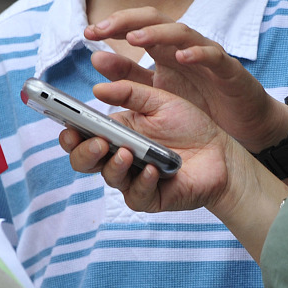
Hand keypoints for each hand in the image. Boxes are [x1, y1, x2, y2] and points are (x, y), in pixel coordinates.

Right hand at [61, 79, 237, 215]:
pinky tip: (152, 170)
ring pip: (109, 178)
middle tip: (97, 142)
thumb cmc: (189, 125)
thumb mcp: (160, 101)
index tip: (67, 125)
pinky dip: (143, 181)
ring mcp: (132, 179)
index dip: (69, 133)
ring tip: (126, 153)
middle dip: (83, 152)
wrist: (221, 152)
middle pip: (84, 161)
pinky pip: (137, 194)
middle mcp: (118, 156)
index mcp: (115, 132)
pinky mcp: (150, 197)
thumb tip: (97, 89)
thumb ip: (131, 93)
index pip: (81, 135)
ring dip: (114, 165)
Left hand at [86, 8, 287, 151]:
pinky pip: (214, 56)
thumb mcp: (158, 92)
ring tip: (136, 38)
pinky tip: (182, 57)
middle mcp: (185, 46)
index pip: (137, 26)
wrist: (243, 124)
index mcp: (165, 50)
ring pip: (183, 32)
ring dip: (158, 33)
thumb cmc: (202, 103)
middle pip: (156, 20)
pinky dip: (198, 53)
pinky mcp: (229, 70)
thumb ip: (129, 77)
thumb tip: (96, 56)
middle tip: (103, 28)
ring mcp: (208, 56)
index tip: (87, 32)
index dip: (113, 25)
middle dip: (128, 21)